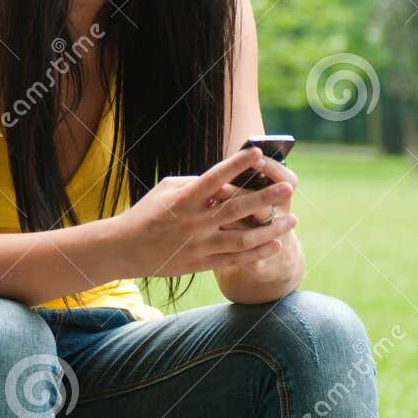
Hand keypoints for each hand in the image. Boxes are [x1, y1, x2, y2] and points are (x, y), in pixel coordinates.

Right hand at [113, 145, 297, 278]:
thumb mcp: (166, 190)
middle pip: (237, 208)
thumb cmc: (147, 213)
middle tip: (289, 188)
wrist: (126, 249)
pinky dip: (258, 252)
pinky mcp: (202, 263)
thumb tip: (225, 180)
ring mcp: (200, 245)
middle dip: (266, 198)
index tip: (258, 153)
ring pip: (243, 238)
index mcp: (184, 199)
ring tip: (292, 219)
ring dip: (271, 229)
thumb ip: (195, 184)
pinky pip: (236, 259)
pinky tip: (276, 243)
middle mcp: (194, 222)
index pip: (215, 177)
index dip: (237, 164)